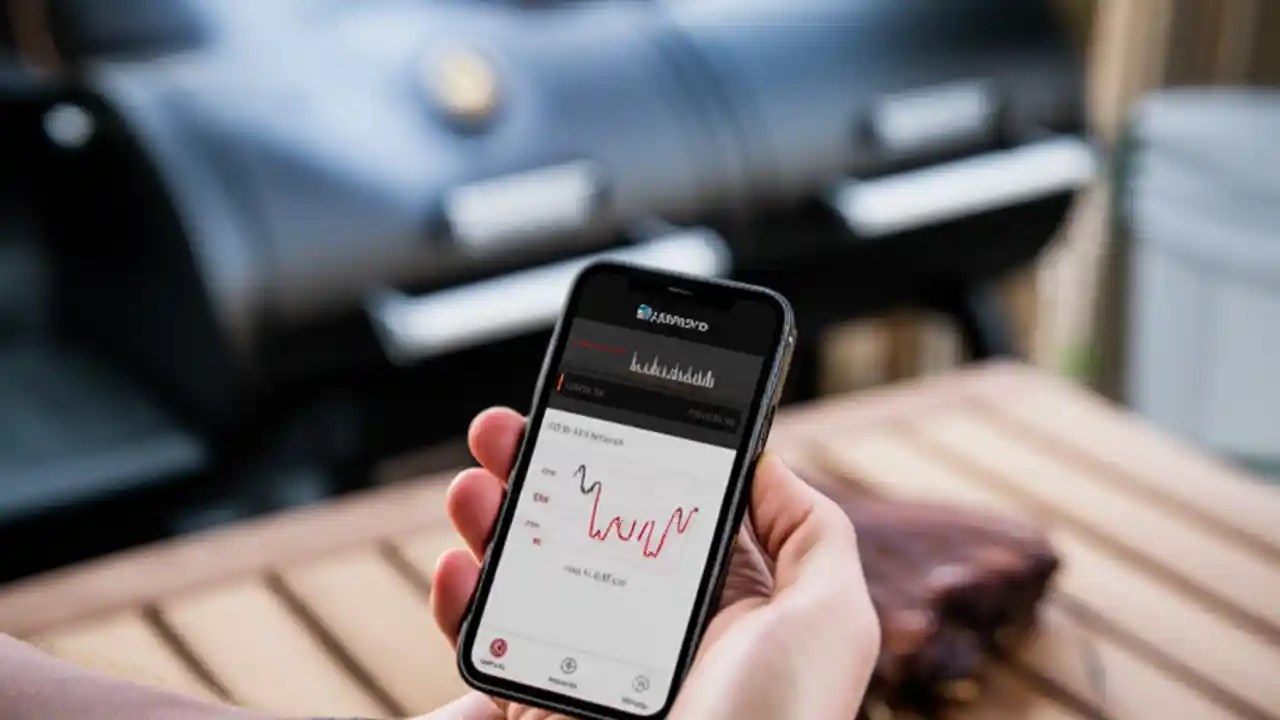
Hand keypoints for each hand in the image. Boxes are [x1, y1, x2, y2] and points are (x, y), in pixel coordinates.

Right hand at [424, 408, 879, 719]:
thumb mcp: (830, 618)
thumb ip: (810, 531)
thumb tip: (766, 459)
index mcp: (722, 601)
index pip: (663, 507)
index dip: (626, 452)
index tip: (589, 401)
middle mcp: (654, 626)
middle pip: (584, 526)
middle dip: (540, 469)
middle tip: (507, 425)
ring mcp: (592, 663)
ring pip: (529, 570)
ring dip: (492, 517)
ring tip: (475, 480)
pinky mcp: (542, 702)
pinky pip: (489, 640)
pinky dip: (463, 598)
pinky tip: (461, 563)